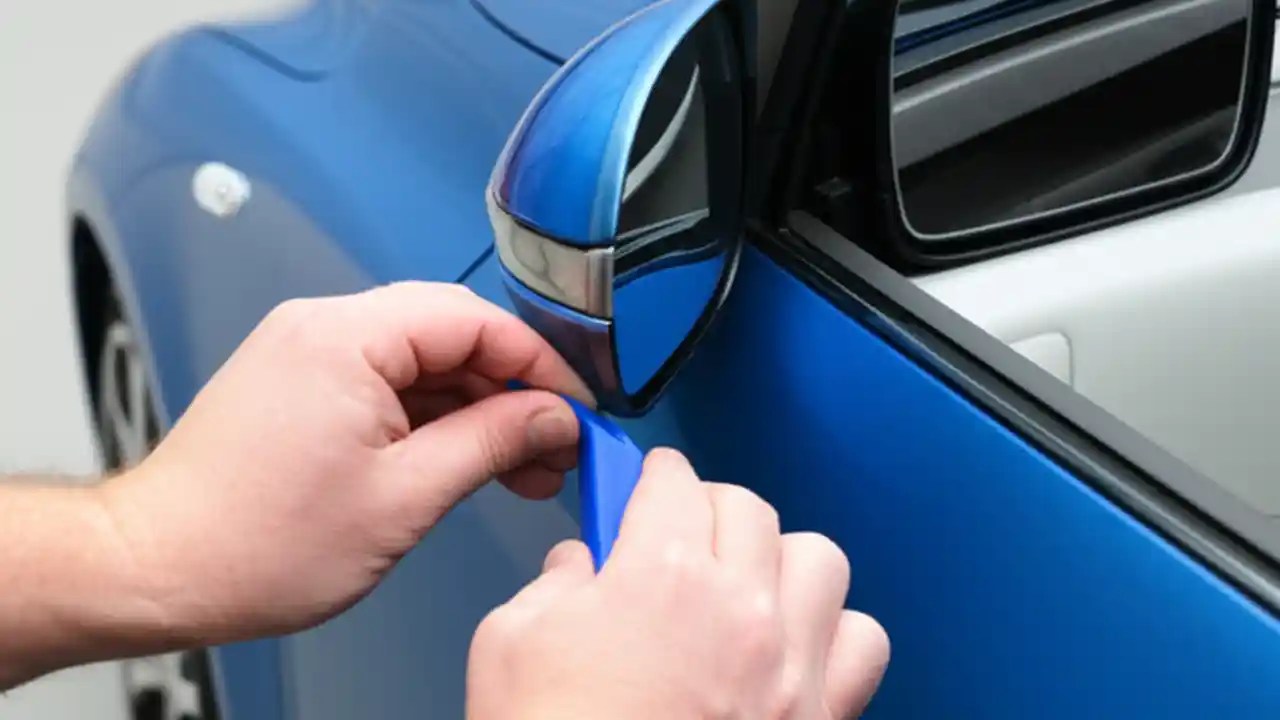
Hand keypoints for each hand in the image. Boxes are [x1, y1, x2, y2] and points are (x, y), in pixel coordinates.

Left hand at [99, 282, 592, 643]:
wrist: (156, 568)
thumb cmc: (252, 542)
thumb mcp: (405, 497)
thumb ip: (493, 444)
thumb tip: (554, 420)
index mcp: (345, 337)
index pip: (476, 319)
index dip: (540, 365)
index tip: (574, 409)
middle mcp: (322, 328)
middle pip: (452, 335)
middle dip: (512, 391)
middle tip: (552, 447)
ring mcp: (307, 353)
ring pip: (424, 362)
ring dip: (475, 410)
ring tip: (515, 468)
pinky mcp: (300, 383)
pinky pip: (388, 382)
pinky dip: (433, 419)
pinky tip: (464, 461)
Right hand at [466, 449, 889, 719]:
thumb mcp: (510, 644)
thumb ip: (552, 583)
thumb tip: (579, 565)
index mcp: (661, 575)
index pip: (674, 480)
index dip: (654, 474)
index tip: (650, 481)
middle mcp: (739, 609)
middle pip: (747, 507)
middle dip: (709, 508)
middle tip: (680, 534)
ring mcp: (788, 664)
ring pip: (817, 559)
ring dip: (778, 559)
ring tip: (744, 585)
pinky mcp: (820, 715)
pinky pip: (862, 639)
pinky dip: (833, 631)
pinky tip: (792, 645)